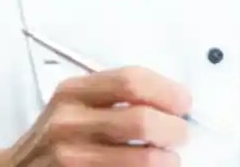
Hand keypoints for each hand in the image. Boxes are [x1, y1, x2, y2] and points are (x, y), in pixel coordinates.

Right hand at [0, 67, 190, 166]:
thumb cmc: (55, 137)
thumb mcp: (74, 104)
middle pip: (141, 119)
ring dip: (166, 160)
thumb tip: (172, 102)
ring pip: (142, 159)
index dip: (167, 91)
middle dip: (174, 129)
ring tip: (168, 158)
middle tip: (181, 134)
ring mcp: (71, 159)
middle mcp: (68, 123)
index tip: (184, 102)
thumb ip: (114, 96)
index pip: (131, 81)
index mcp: (72, 93)